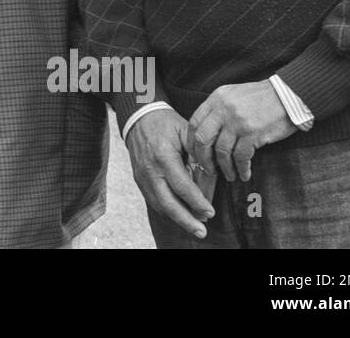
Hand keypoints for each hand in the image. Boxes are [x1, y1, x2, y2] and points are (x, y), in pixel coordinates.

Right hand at [126, 107, 215, 238]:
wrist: (139, 118)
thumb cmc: (165, 123)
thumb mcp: (186, 131)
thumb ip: (199, 154)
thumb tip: (211, 176)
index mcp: (163, 156)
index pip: (182, 186)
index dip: (197, 202)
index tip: (210, 212)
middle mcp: (150, 170)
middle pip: (168, 203)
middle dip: (186, 220)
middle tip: (202, 231)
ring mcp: (142, 177)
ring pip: (159, 205)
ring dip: (178, 219)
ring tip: (195, 226)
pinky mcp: (139, 180)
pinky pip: (154, 200)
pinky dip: (168, 210)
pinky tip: (181, 215)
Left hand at [187, 81, 296, 182]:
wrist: (288, 95)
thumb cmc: (262, 98)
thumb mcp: (233, 95)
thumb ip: (218, 110)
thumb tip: (206, 134)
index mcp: (216, 99)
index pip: (194, 122)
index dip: (192, 141)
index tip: (195, 154)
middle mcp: (223, 109)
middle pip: (203, 138)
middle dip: (203, 158)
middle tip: (208, 169)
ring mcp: (237, 121)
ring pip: (221, 151)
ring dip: (224, 167)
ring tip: (229, 175)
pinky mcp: (253, 133)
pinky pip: (241, 156)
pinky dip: (241, 168)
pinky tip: (244, 174)